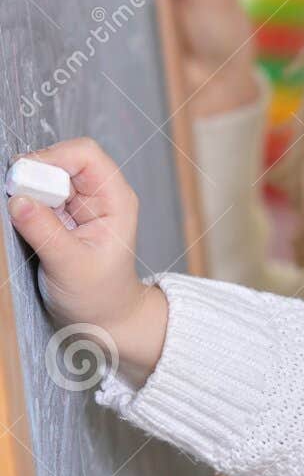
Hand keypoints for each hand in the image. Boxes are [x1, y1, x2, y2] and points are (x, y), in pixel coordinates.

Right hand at [6, 138, 167, 383]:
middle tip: (16, 200)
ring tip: (23, 220)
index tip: (24, 180)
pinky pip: (37, 194)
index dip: (52, 158)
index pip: (84, 155)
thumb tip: (17, 200)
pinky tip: (24, 223)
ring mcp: (78, 203)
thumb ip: (45, 233)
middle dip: (35, 176)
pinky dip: (25, 203)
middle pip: (60, 160)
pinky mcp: (59, 214)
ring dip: (28, 191)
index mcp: (115, 199)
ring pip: (44, 176)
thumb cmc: (101, 298)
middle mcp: (98, 194)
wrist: (105, 320)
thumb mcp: (71, 268)